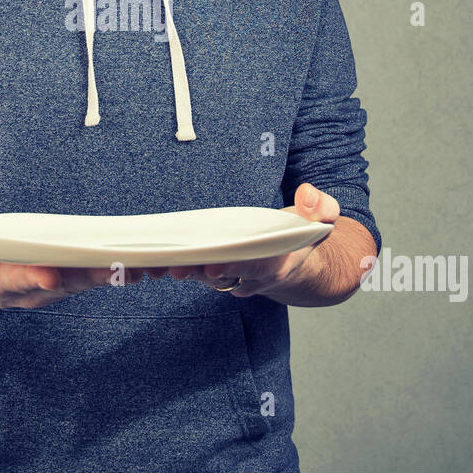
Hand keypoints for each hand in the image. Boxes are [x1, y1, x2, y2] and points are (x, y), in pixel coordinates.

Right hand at [0, 217, 144, 308]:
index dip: (32, 279)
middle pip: (62, 283)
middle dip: (91, 275)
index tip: (50, 275)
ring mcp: (46, 289)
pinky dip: (116, 270)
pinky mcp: (62, 282)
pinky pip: (91, 277)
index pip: (15, 281)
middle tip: (122, 265)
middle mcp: (26, 291)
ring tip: (145, 262)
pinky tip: (145, 263)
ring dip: (114, 274)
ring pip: (83, 282)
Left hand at [168, 183, 338, 297]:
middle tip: (177, 267)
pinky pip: (193, 271)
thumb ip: (321, 207)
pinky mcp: (215, 271)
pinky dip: (173, 266)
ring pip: (203, 276)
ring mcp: (232, 277)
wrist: (298, 264)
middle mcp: (252, 277)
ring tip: (156, 264)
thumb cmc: (305, 234)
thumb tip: (307, 195)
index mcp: (278, 264)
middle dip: (200, 271)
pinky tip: (150, 262)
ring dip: (181, 270)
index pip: (256, 268)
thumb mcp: (323, 218)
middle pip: (224, 275)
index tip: (216, 265)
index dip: (236, 267)